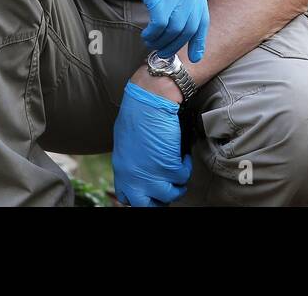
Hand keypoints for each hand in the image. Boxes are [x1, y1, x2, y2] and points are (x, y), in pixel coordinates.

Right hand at [103, 0, 208, 60]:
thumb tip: (175, 16)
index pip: (203, 19)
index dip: (199, 40)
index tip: (196, 56)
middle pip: (189, 28)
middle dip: (176, 45)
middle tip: (163, 53)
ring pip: (176, 30)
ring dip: (163, 42)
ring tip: (151, 43)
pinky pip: (161, 25)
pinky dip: (153, 34)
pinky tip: (146, 34)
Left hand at [112, 81, 191, 206]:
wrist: (148, 102)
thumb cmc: (136, 116)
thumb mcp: (126, 145)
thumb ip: (131, 162)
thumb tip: (141, 167)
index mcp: (121, 172)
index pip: (128, 198)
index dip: (142, 196)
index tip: (151, 189)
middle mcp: (134, 179)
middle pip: (148, 205)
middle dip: (160, 199)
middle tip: (169, 187)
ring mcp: (152, 176)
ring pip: (170, 195)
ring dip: (178, 183)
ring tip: (180, 170)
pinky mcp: (169, 167)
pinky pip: (183, 177)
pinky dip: (186, 167)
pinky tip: (184, 156)